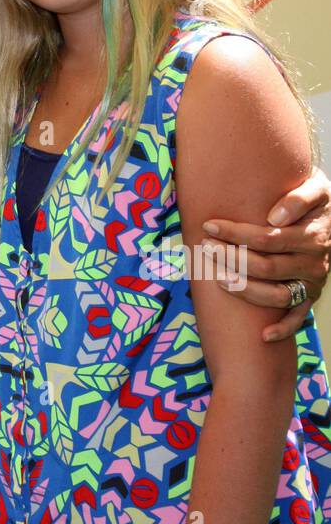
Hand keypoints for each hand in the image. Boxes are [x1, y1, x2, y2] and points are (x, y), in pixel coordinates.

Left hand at [202, 165, 330, 340]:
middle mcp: (314, 263)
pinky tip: (262, 335)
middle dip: (232, 258)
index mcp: (312, 235)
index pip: (267, 239)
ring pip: (276, 295)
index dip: (236, 234)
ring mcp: (312, 283)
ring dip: (245, 290)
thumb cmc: (314, 200)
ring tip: (217, 278)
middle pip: (266, 267)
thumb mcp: (317, 188)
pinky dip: (283, 329)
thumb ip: (299, 198)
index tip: (210, 226)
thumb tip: (274, 218)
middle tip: (206, 247)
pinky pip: (298, 318)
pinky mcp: (310, 297)